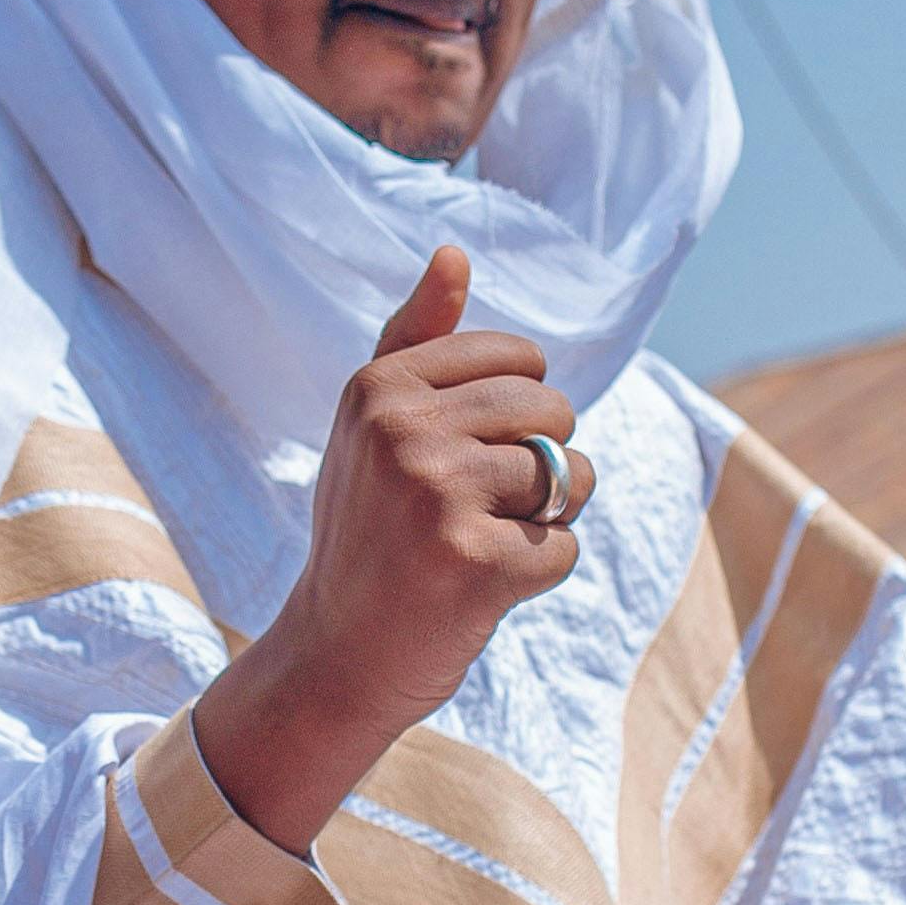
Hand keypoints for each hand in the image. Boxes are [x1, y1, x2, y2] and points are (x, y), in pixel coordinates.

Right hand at [189, 248, 592, 855]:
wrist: (338, 653)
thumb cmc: (368, 529)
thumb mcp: (371, 425)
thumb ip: (417, 339)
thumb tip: (454, 252)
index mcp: (378, 387)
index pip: (518, 358)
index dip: (521, 408)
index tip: (472, 449)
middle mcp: (402, 431)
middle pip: (551, 409)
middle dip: (541, 457)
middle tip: (483, 504)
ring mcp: (438, 497)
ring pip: (567, 475)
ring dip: (545, 516)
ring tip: (485, 541)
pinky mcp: (477, 564)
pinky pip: (564, 545)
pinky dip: (539, 571)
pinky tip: (483, 587)